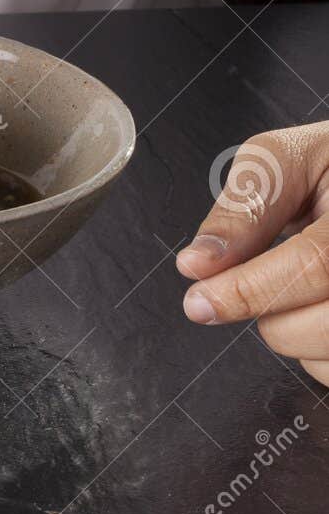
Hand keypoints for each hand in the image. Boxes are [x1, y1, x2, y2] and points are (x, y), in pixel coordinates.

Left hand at [177, 124, 328, 384]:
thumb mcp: (286, 160)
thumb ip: (246, 208)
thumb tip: (198, 264)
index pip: (318, 264)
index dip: (252, 289)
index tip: (200, 301)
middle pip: (327, 325)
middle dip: (272, 314)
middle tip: (266, 277)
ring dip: (297, 334)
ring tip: (308, 285)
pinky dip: (318, 352)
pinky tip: (324, 308)